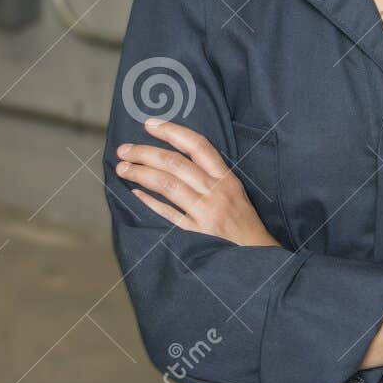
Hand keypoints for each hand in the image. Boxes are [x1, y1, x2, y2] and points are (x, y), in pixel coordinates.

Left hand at [114, 119, 281, 247]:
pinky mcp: (198, 235)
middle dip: (145, 153)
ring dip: (142, 173)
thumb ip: (210, 176)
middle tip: (124, 149)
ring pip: (169, 185)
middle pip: (176, 163)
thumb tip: (173, 160)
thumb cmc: (243, 224)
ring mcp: (207, 213)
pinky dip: (150, 203)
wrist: (259, 258)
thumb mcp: (234, 193)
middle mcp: (217, 192)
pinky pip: (169, 214)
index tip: (149, 124)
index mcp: (226, 178)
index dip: (172, 131)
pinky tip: (135, 194)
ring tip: (123, 169)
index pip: (198, 145)